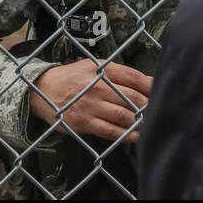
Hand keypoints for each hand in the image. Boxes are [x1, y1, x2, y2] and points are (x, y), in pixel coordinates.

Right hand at [29, 60, 151, 142]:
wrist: (43, 90)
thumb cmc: (73, 78)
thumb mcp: (94, 66)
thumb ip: (119, 73)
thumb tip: (148, 81)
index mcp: (101, 69)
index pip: (133, 77)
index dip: (150, 86)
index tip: (159, 92)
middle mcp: (96, 86)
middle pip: (132, 97)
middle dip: (148, 105)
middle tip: (157, 110)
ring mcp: (90, 106)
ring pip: (123, 115)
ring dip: (139, 121)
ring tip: (149, 123)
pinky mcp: (83, 123)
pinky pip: (110, 131)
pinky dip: (126, 135)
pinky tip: (136, 135)